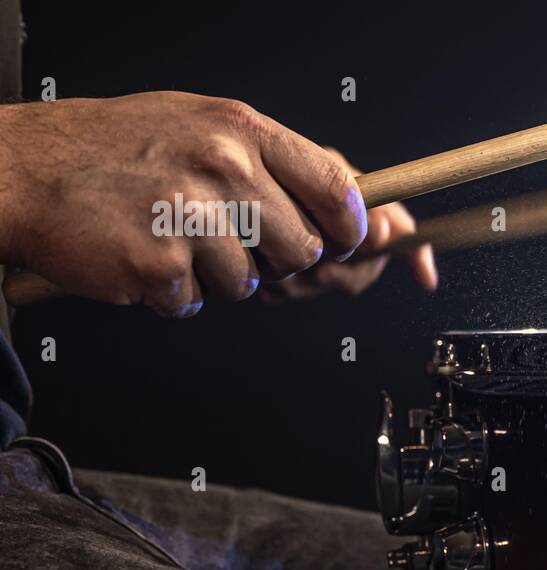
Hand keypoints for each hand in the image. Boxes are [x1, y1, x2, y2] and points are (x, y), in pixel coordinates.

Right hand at [0, 92, 429, 316]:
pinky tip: (141, 256)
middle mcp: (224, 167)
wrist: (23, 168)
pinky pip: (194, 303)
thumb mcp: (200, 126)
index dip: (349, 227)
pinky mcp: (159, 263)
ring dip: (213, 277)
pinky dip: (170, 293)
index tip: (343, 241)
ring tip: (170, 239)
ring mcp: (192, 216)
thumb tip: (345, 205)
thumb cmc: (113, 147)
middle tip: (230, 243)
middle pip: (301, 249)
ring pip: (248, 284)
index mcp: (241, 130)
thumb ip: (268, 160)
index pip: (336, 188)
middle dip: (274, 261)